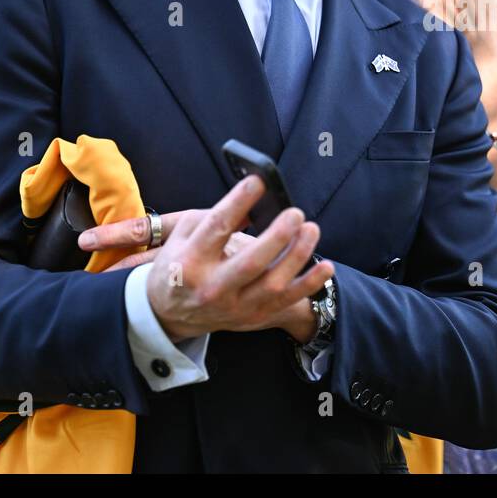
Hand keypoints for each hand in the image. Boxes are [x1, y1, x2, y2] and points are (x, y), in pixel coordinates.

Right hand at [80, 176, 333, 343]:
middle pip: (250, 262)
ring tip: (311, 228)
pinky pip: (287, 301)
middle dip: (276, 237)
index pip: (217, 229)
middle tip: (295, 213)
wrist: (170, 315)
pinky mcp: (253, 316)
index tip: (258, 181)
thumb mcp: (184, 236)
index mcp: (189, 262)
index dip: (238, 203)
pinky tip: (326, 266)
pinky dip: (310, 284)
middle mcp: (213, 287)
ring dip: (297, 255)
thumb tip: (253, 202)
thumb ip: (213, 216)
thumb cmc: (179, 263)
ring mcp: (235, 306)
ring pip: (272, 284)